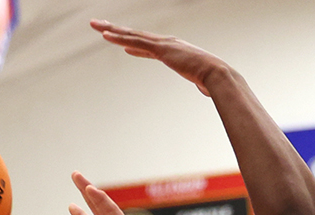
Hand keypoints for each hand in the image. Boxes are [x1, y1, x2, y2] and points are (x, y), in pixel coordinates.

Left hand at [90, 20, 226, 95]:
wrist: (218, 75)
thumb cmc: (214, 80)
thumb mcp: (203, 80)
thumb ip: (201, 82)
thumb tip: (207, 89)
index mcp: (174, 49)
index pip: (147, 45)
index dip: (131, 41)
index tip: (119, 39)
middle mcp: (166, 42)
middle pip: (135, 35)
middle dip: (115, 29)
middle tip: (99, 25)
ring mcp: (163, 44)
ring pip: (131, 35)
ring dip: (111, 30)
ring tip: (95, 25)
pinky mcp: (160, 49)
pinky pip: (135, 42)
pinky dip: (119, 37)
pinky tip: (106, 35)